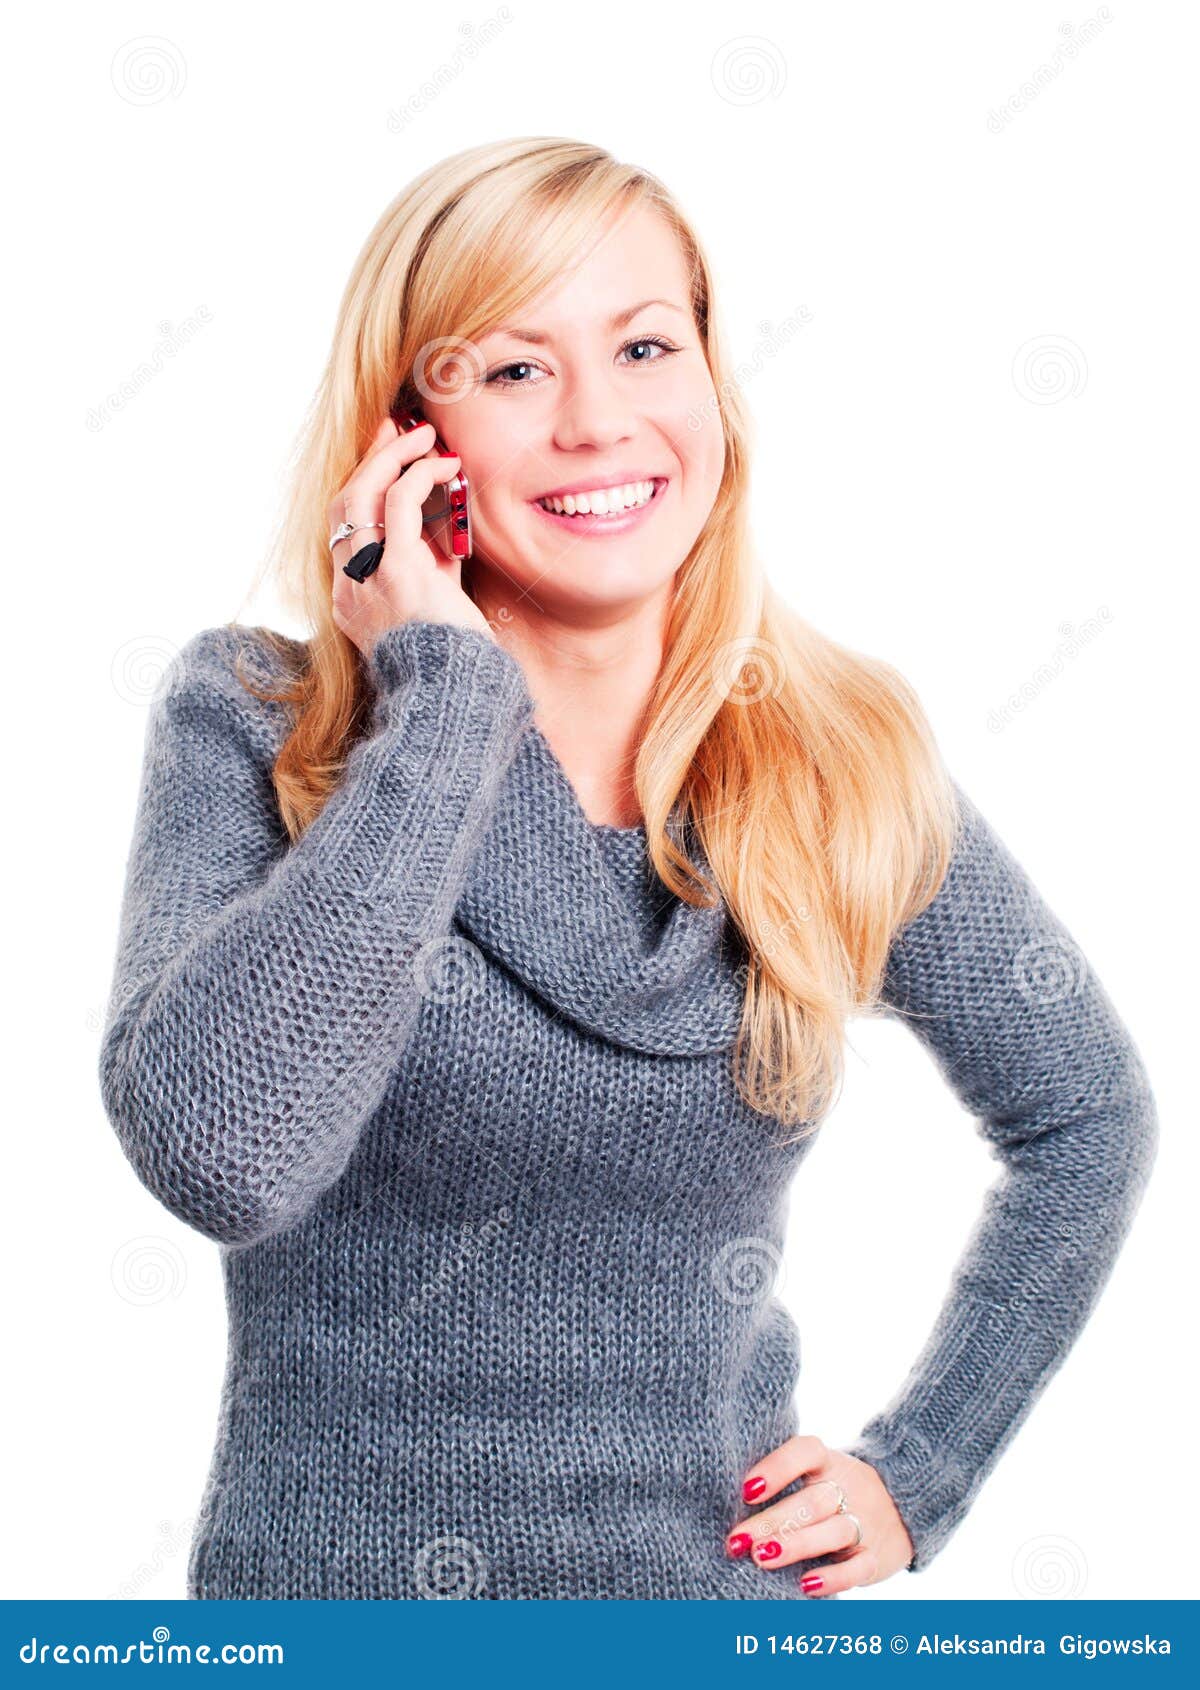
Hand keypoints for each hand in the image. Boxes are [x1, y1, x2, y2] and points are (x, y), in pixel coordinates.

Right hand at [329, 415, 494, 659]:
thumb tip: (446, 527)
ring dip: (391, 457)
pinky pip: (399, 504)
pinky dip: (419, 476)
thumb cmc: (454, 659)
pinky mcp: (398, 572)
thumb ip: (433, 568)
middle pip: (343, 505)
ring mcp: (368, 580)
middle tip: (396, 429)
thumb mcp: (436, 607)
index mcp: (351, 601)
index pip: (344, 529)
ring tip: (423, 435)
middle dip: (370, 460)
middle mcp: (349, 589)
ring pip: (360, 496)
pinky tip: (444, 465)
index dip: (363, 486)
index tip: (384, 455)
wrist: (457, 694)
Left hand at [725, 1435, 915, 1595]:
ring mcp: (866, 1522)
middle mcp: (848, 1487)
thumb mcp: (816, 1475)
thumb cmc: (834, 1490)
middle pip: (812, 1500)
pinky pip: (858, 1567)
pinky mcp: (877, 1556)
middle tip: (737, 1540)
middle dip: (771, 1521)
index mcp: (828, 1462)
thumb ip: (781, 1483)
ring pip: (834, 1530)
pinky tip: (805, 1585)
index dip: (777, 1467)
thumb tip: (723, 1503)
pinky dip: (833, 1577)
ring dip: (796, 1545)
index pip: (806, 1452)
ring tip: (761, 1558)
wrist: (903, 1505)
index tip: (745, 1490)